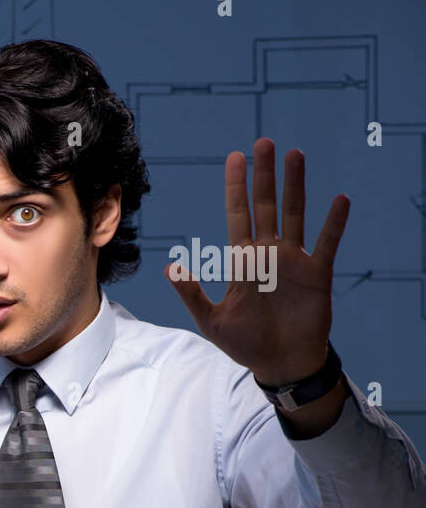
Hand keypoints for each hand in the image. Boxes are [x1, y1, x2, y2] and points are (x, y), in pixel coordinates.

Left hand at [165, 137, 349, 384]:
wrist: (280, 364)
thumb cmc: (245, 344)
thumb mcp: (211, 320)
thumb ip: (191, 293)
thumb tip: (170, 267)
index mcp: (242, 261)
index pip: (237, 215)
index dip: (236, 187)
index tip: (235, 158)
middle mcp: (268, 254)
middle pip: (266, 206)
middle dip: (264, 176)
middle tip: (264, 143)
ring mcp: (294, 261)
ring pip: (294, 215)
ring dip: (296, 187)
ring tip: (295, 155)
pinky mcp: (317, 275)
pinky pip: (327, 244)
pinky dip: (334, 223)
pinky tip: (338, 199)